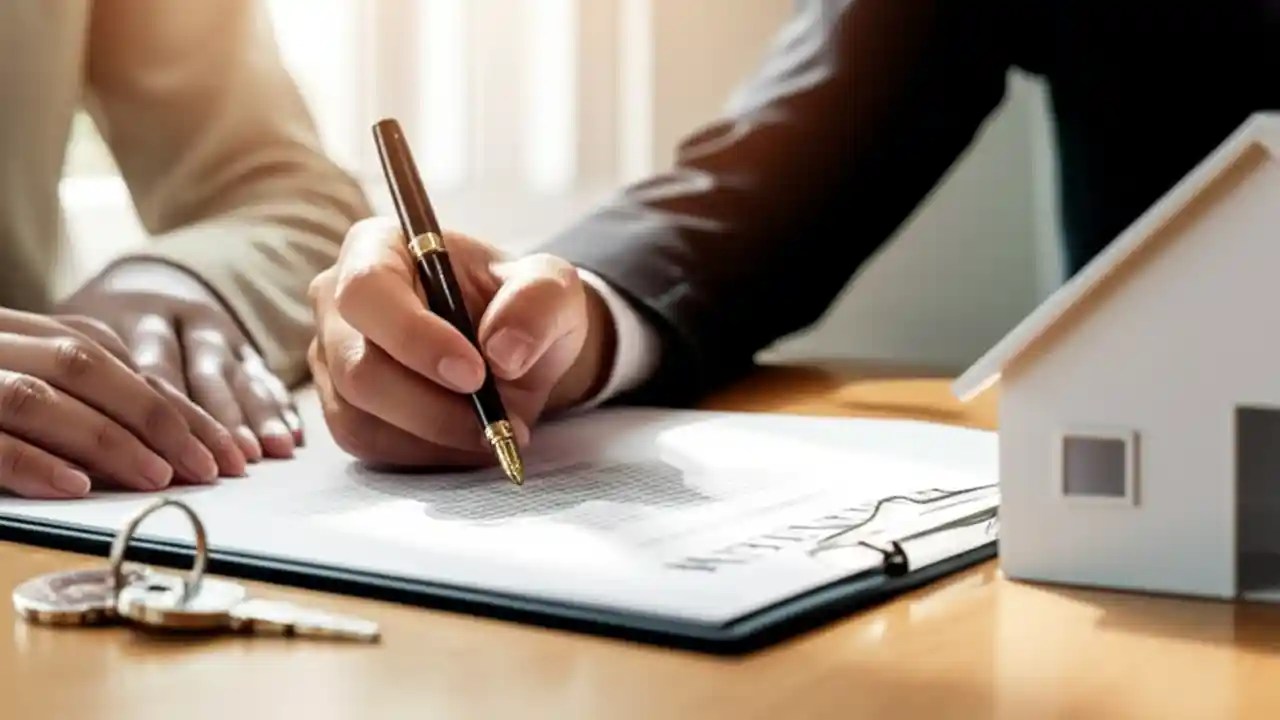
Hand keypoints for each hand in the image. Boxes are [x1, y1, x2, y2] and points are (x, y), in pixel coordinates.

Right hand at [0, 309, 230, 497]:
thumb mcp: (26, 383)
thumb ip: (79, 397)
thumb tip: (162, 442)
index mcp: (19, 332)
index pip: (108, 355)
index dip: (170, 399)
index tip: (222, 447)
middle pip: (85, 366)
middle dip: (156, 418)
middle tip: (207, 467)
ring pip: (40, 399)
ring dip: (109, 441)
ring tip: (159, 478)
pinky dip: (37, 464)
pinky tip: (79, 487)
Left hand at [57, 261, 301, 468]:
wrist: (153, 277)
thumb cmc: (104, 325)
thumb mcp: (85, 337)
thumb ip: (93, 381)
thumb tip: (90, 447)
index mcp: (138, 316)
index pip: (155, 369)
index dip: (168, 415)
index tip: (178, 454)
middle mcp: (185, 320)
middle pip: (206, 373)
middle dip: (223, 419)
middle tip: (236, 459)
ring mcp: (220, 332)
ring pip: (240, 375)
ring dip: (258, 415)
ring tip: (273, 451)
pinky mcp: (244, 345)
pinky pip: (265, 376)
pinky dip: (279, 406)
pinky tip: (292, 436)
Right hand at [307, 217, 615, 466]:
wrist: (513, 351)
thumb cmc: (520, 305)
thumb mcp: (552, 288)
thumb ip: (538, 303)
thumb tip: (503, 352)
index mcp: (378, 248)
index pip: (368, 291)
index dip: (414, 337)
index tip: (475, 373)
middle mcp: (338, 302)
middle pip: (359, 367)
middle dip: (433, 406)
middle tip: (499, 419)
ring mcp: (332, 359)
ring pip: (360, 417)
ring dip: (435, 436)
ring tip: (495, 429)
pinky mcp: (342, 409)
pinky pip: (369, 445)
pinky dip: (426, 454)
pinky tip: (467, 441)